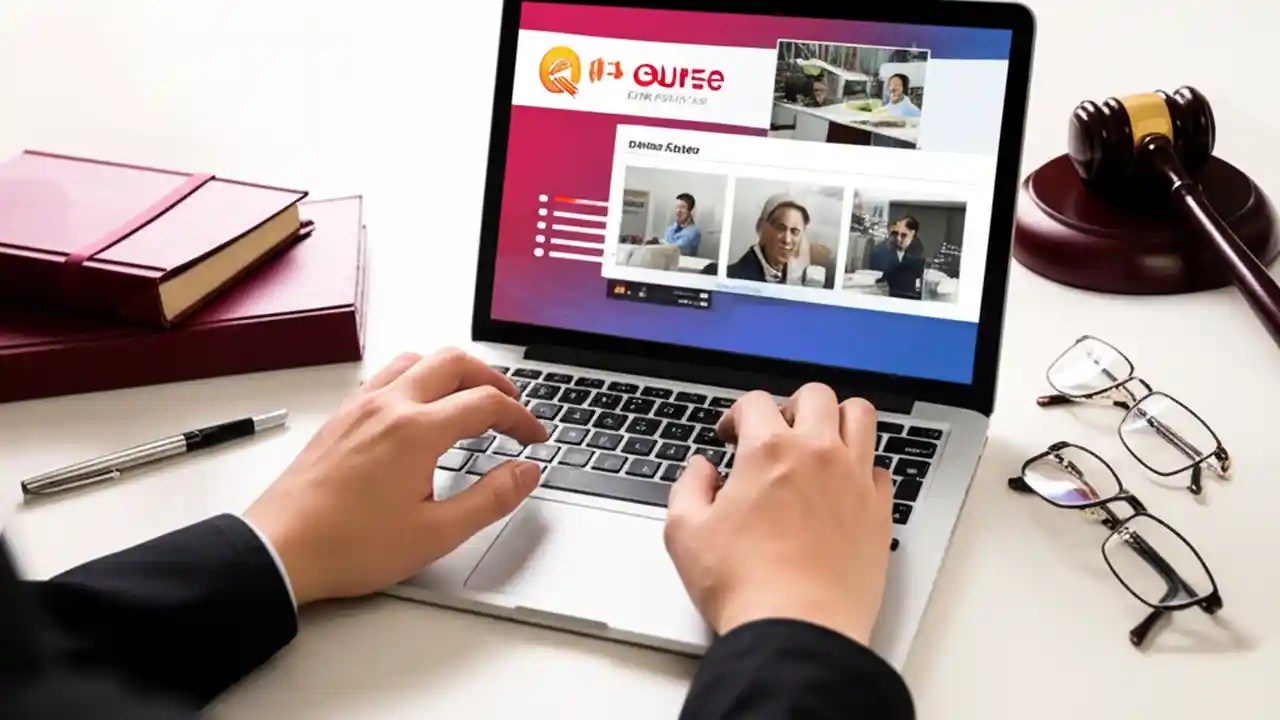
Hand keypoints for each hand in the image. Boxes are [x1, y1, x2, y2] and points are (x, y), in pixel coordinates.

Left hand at [244, 349, 547, 605]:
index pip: (485, 403)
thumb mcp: (436, 533)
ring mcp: (360, 407)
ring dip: (452, 371)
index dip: (520, 418)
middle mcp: (388, 406)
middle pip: (454, 362)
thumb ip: (490, 498)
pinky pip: (387, 375)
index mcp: (416, 431)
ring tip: (470, 399)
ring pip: (416, 359)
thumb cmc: (348, 546)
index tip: (533, 437)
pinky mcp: (341, 417)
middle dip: (493, 380)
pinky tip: (420, 408)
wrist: (280, 550)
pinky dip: (418, 378)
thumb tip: (524, 472)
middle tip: (511, 408)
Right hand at [663, 384, 892, 644]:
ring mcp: (854, 480)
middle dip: (791, 405)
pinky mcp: (879, 511)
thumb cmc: (744, 586)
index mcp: (769, 451)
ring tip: (820, 440)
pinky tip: (843, 485)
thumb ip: (688, 487)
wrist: (797, 630)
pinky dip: (862, 466)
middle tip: (778, 430)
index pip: (756, 402)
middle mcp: (818, 454)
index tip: (732, 435)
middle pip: (816, 395)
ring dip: (837, 419)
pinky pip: (879, 467)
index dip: (737, 414)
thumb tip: (700, 470)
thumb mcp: (685, 532)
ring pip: (860, 416)